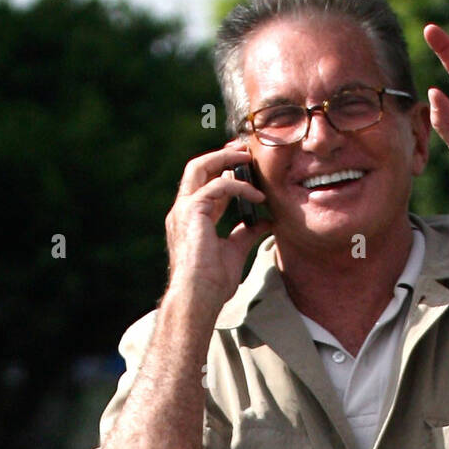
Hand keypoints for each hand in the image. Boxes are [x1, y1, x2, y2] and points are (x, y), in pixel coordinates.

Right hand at [163, 143, 271, 305]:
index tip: (245, 166)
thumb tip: (265, 222)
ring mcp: (184, 209)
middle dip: (221, 155)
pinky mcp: (192, 211)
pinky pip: (217, 187)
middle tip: (245, 151)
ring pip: (200, 167)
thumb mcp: (235, 251)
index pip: (205, 185)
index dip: (224, 172)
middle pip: (197, 168)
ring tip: (248, 159)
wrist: (199, 297)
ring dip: (225, 159)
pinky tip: (257, 197)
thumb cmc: (212, 282)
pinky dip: (239, 187)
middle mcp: (183, 210)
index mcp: (191, 218)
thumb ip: (246, 233)